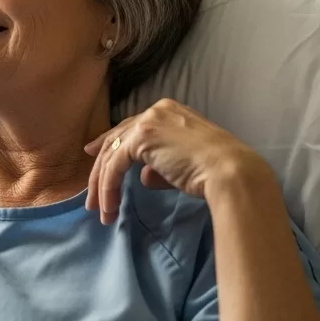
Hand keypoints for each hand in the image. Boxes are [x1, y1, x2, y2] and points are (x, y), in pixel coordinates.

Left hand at [84, 98, 271, 223]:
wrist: (229, 171)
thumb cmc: (214, 171)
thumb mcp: (181, 164)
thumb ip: (158, 167)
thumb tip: (142, 178)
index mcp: (168, 110)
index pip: (131, 126)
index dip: (110, 142)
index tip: (93, 155)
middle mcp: (156, 110)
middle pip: (116, 138)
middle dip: (99, 168)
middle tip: (89, 193)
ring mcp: (147, 122)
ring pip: (111, 153)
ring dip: (102, 184)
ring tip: (99, 210)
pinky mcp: (141, 139)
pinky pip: (114, 166)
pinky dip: (108, 188)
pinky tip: (109, 207)